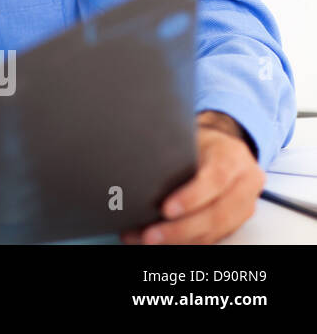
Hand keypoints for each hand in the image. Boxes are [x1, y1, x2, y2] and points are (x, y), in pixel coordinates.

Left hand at [121, 111, 264, 244]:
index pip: (216, 179)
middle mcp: (245, 185)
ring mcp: (243, 207)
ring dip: (179, 241)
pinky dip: (184, 243)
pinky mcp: (235, 223)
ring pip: (215, 232)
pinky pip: (211, 238)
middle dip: (181, 229)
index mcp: (233, 158)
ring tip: (146, 240)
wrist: (226, 149)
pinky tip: (160, 242)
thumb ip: (175, 150)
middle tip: (150, 236)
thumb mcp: (191, 137)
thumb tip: (136, 164)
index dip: (192, 197)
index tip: (165, 209)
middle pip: (217, 214)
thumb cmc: (200, 143)